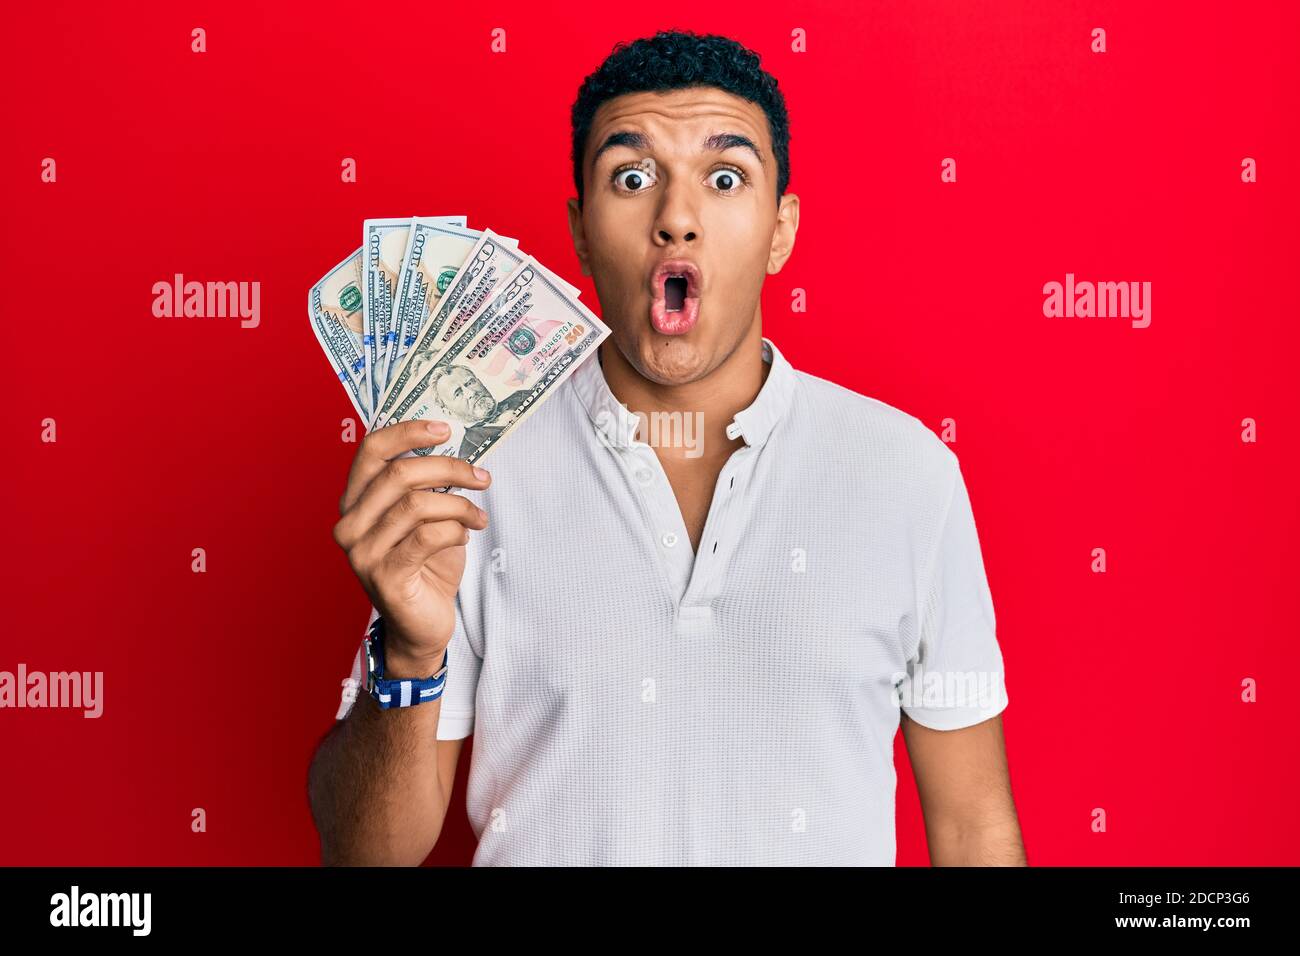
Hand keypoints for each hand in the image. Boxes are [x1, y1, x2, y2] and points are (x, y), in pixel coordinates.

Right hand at [332, 419, 491, 672]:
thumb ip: (428, 485)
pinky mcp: (384, 576)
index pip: (371, 452)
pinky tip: (465, 535)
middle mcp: (350, 525)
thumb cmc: (425, 565)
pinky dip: (454, 530)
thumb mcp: (426, 517)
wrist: (422, 624)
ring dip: (460, 506)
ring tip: (478, 516)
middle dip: (449, 469)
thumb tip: (455, 446)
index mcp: (355, 502)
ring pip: (417, 505)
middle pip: (399, 474)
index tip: (445, 428)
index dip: (408, 433)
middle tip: (480, 477)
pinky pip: (426, 537)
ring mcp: (362, 553)